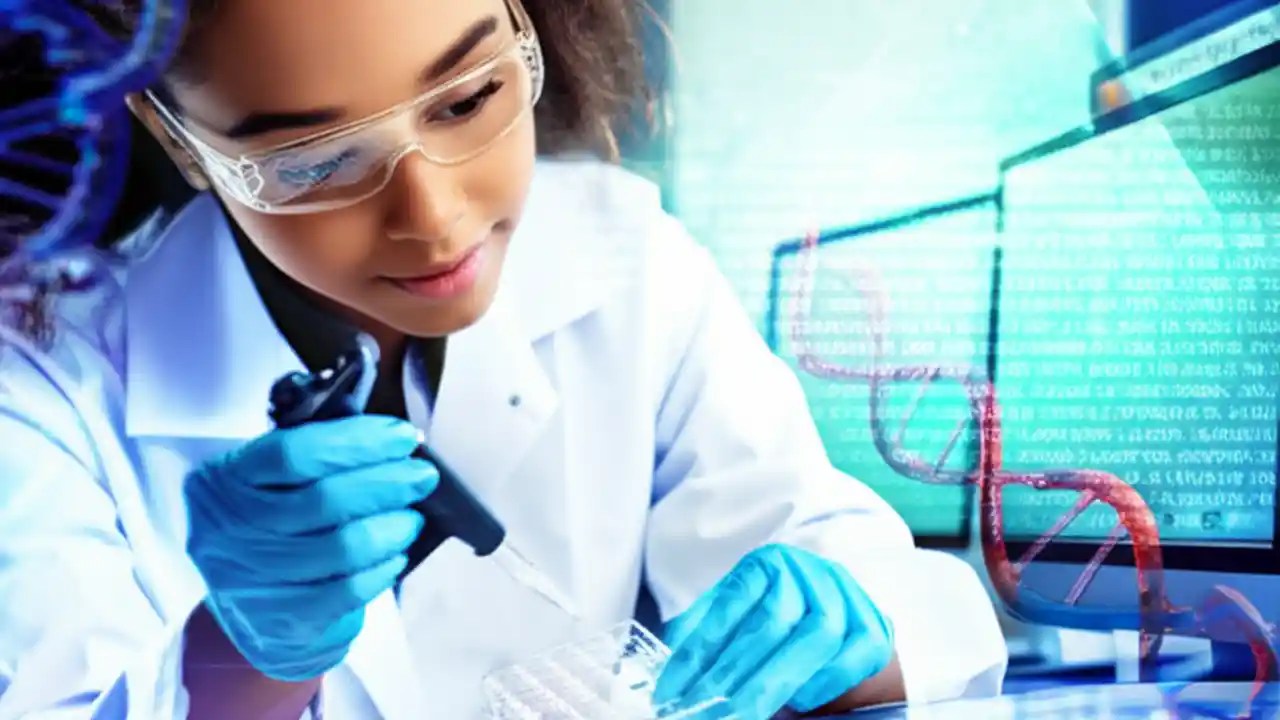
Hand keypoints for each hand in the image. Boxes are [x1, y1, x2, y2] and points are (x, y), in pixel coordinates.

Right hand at [184, 415, 435, 680]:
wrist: (240, 607)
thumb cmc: (269, 523)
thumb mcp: (269, 478)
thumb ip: (319, 452)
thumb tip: (391, 438)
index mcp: (226, 481)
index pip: (294, 453)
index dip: (358, 441)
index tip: (402, 437)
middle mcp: (231, 531)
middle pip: (326, 500)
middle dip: (388, 483)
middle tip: (422, 477)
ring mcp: (255, 582)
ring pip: (344, 547)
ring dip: (392, 527)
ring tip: (410, 518)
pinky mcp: (284, 624)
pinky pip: (350, 591)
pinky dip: (382, 569)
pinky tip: (393, 555)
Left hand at [654, 544, 893, 719]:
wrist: (829, 625)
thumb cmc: (770, 627)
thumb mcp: (730, 623)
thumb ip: (700, 641)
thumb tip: (668, 683)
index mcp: (766, 564)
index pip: (730, 606)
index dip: (699, 653)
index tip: (672, 692)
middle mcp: (809, 571)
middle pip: (771, 623)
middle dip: (731, 678)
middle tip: (701, 713)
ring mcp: (846, 596)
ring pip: (816, 636)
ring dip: (775, 683)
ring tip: (739, 716)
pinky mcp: (873, 626)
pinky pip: (854, 655)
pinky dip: (823, 682)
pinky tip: (797, 700)